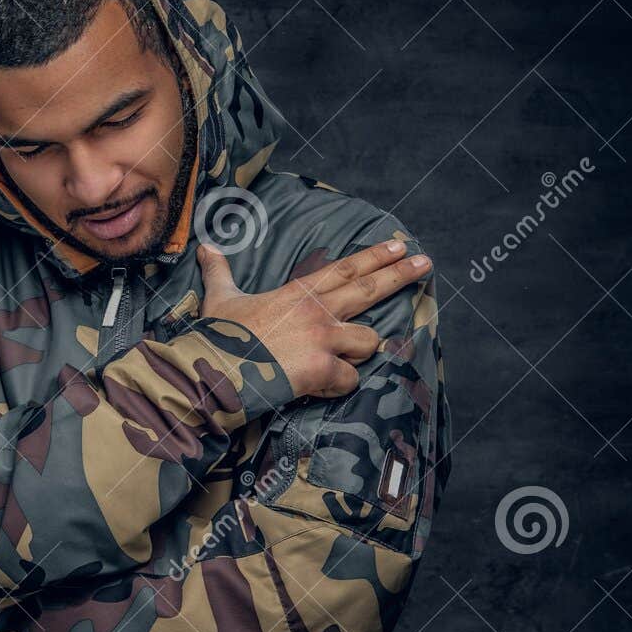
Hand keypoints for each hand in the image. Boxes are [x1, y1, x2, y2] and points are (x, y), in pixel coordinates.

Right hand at [196, 237, 430, 399]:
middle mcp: (317, 311)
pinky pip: (350, 378)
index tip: (399, 245)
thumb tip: (206, 248)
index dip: (375, 256)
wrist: (211, 369)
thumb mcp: (219, 298)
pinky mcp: (322, 369)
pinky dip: (338, 385)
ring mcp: (323, 339)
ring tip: (341, 360)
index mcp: (298, 293)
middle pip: (369, 289)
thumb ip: (219, 272)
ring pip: (368, 342)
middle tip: (425, 264)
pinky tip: (319, 387)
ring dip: (360, 352)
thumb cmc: (217, 335)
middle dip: (400, 274)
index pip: (345, 268)